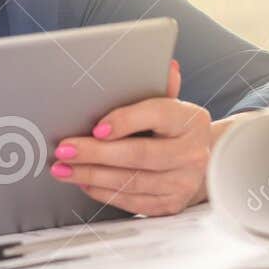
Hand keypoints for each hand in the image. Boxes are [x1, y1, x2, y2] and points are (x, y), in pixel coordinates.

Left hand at [51, 59, 212, 215]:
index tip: (96, 128)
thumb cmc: (176, 129)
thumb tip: (165, 64)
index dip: (125, 121)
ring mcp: (183, 181)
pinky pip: (133, 202)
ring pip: (132, 182)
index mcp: (192, 120)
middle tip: (65, 149)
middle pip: (139, 154)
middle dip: (96, 153)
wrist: (204, 164)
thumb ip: (161, 87)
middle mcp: (192, 152)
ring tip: (64, 169)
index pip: (157, 115)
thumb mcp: (171, 105)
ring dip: (92, 175)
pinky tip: (85, 183)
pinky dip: (104, 193)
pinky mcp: (171, 204)